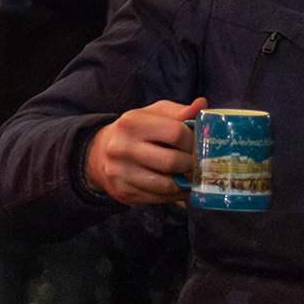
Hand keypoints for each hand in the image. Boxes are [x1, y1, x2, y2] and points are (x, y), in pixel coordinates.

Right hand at [87, 98, 206, 204]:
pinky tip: (177, 187)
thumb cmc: (135, 130)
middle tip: (197, 164)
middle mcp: (122, 147)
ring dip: (185, 183)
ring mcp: (120, 172)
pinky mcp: (123, 192)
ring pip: (166, 185)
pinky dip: (173, 195)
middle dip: (191, 164)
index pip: (176, 133)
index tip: (198, 145)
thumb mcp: (153, 114)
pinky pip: (158, 198)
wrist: (101, 152)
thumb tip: (201, 104)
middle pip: (172, 161)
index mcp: (132, 123)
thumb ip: (179, 111)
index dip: (194, 141)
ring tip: (190, 177)